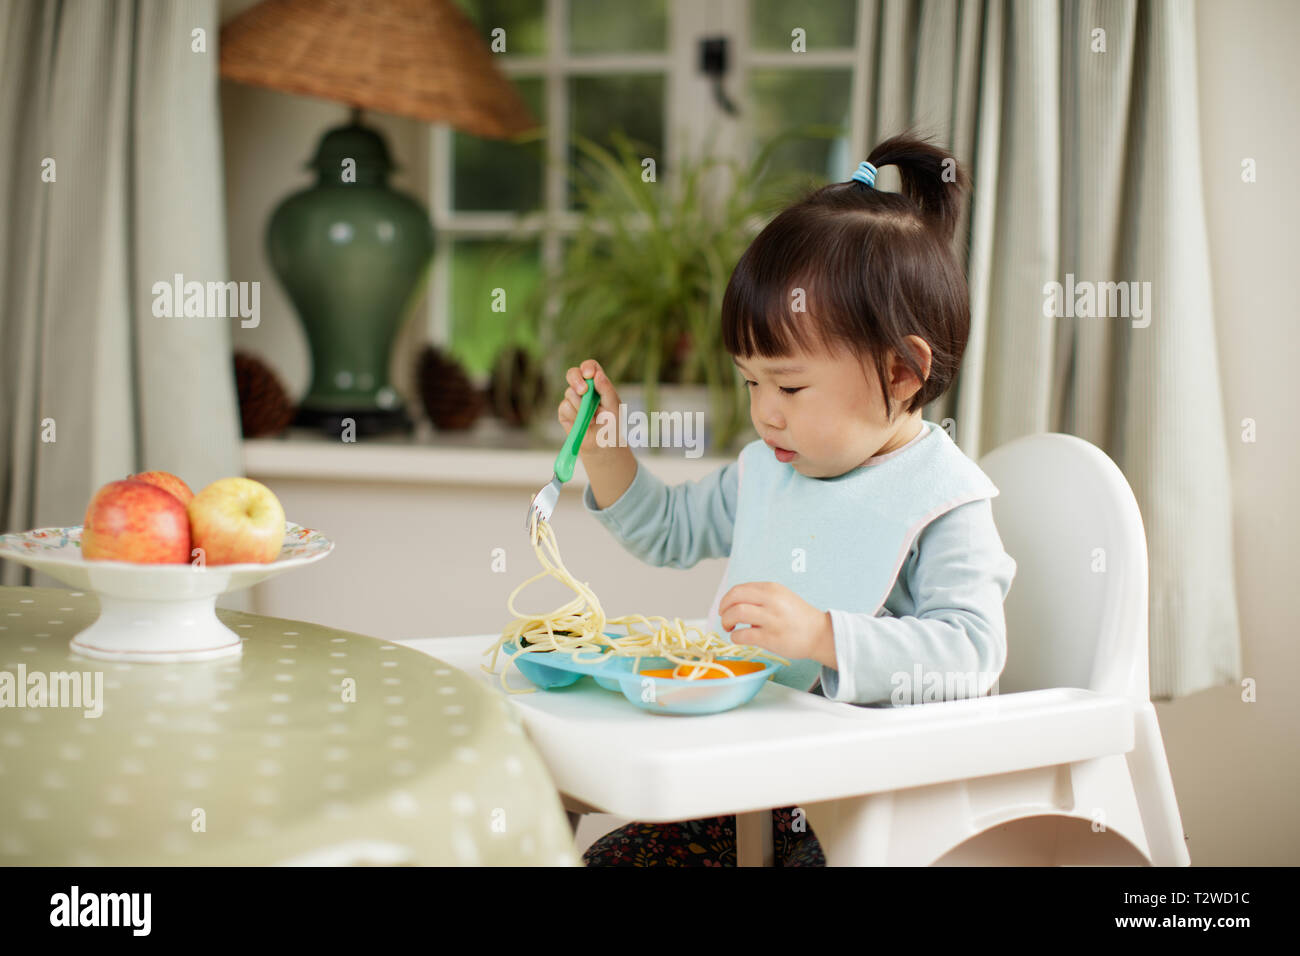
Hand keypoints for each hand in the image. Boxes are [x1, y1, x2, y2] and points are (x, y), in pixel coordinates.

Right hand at [559, 359, 623, 456]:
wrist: (602, 445)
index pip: (590, 367)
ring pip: (569, 393)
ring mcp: (572, 399)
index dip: (587, 367)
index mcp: (597, 383)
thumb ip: (607, 390)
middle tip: (583, 391)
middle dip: (576, 380)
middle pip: (573, 373)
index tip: (589, 375)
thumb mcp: (614, 407)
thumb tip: (597, 375)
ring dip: (581, 406)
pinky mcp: (564, 411)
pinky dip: (575, 416)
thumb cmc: (611, 425)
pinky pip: (565, 407)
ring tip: (592, 418)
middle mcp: (583, 388)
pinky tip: (582, 423)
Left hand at [718, 581, 835, 665]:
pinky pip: (743, 635)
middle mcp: (772, 601)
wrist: (819, 634)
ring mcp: (772, 619)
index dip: (727, 599)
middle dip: (723, 608)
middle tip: (724, 617)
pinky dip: (735, 636)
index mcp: (772, 589)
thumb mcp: (781, 597)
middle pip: (735, 597)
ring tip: (729, 627)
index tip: (725, 607)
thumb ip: (760, 596)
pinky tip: (739, 637)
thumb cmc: (797, 617)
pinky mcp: (771, 638)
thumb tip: (734, 603)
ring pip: (737, 613)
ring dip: (727, 621)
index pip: (739, 588)